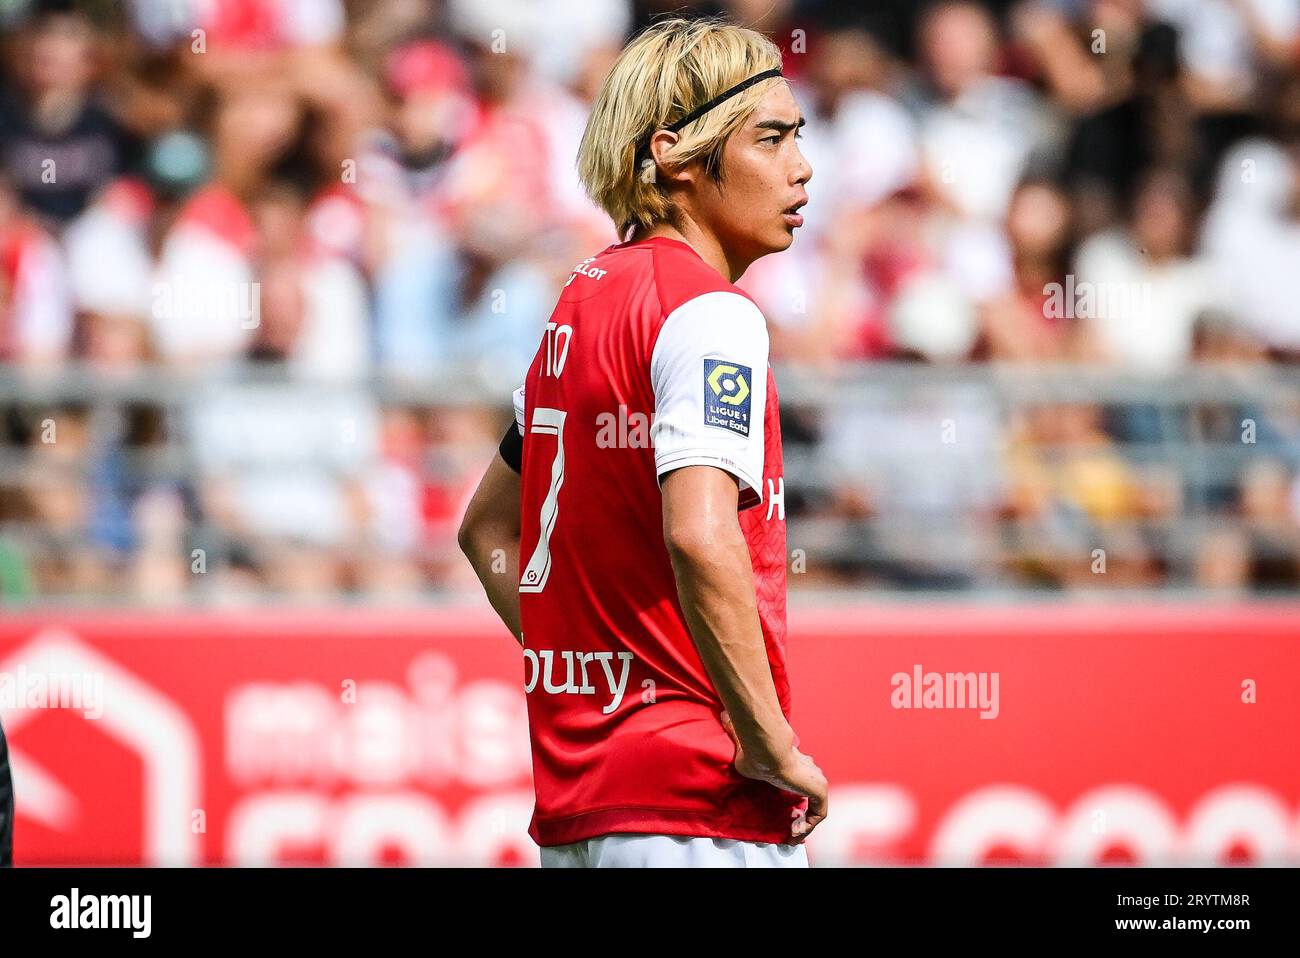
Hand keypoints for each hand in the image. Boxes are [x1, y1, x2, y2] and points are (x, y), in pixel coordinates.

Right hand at [720, 711, 827, 844]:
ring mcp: (815, 780)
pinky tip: (794, 832)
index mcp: (795, 763)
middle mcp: (809, 771)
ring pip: (817, 806)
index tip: (786, 813)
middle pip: (811, 792)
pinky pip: (818, 814)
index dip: (795, 798)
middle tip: (790, 825)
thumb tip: (722, 717)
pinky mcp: (819, 790)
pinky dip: (808, 825)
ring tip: (792, 833)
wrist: (768, 751)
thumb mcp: (743, 756)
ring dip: (806, 822)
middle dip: (802, 811)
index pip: (800, 780)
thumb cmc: (755, 754)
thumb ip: (737, 742)